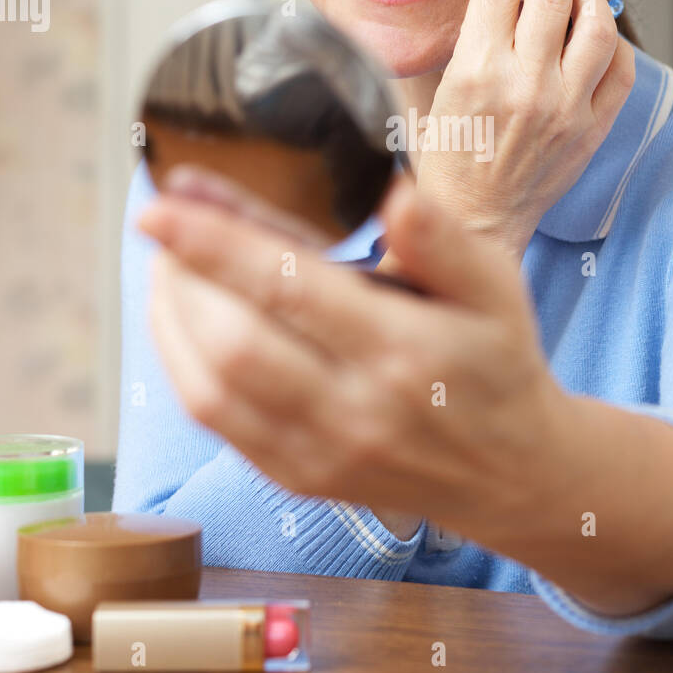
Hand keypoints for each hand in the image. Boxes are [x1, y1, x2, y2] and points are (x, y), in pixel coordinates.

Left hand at [135, 171, 570, 547]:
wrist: (510, 472)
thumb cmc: (496, 360)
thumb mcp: (496, 287)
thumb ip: (443, 240)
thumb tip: (394, 193)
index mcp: (406, 351)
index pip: (290, 290)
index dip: (216, 244)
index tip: (162, 206)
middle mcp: (356, 411)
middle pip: (233, 344)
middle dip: (180, 276)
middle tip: (164, 224)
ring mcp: (320, 454)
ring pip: (209, 390)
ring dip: (170, 320)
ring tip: (167, 265)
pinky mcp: (296, 479)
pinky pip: (215, 423)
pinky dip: (181, 364)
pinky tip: (184, 321)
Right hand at [414, 0, 634, 256]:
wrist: (474, 221)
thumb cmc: (449, 155)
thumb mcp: (443, 88)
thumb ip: (476, 35)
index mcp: (476, 71)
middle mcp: (526, 86)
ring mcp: (566, 109)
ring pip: (598, 23)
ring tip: (569, 1)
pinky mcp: (592, 130)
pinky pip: (623, 69)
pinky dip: (612, 45)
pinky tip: (592, 43)